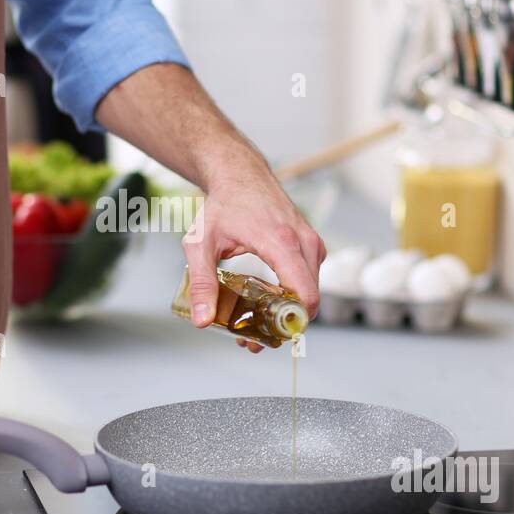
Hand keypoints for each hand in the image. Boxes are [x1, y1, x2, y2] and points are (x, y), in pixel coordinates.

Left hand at [181, 155, 324, 352]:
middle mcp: (304, 243)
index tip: (267, 336)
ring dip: (287, 312)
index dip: (291, 322)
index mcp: (281, 242)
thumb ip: (202, 283)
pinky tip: (265, 301)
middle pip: (308, 300)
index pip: (304, 294)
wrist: (240, 173)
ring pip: (310, 291)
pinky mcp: (311, 245)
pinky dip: (292, 294)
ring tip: (254, 324)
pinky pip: (309, 279)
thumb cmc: (221, 205)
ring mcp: (312, 243)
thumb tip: (202, 321)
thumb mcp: (201, 244)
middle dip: (283, 325)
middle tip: (252, 340)